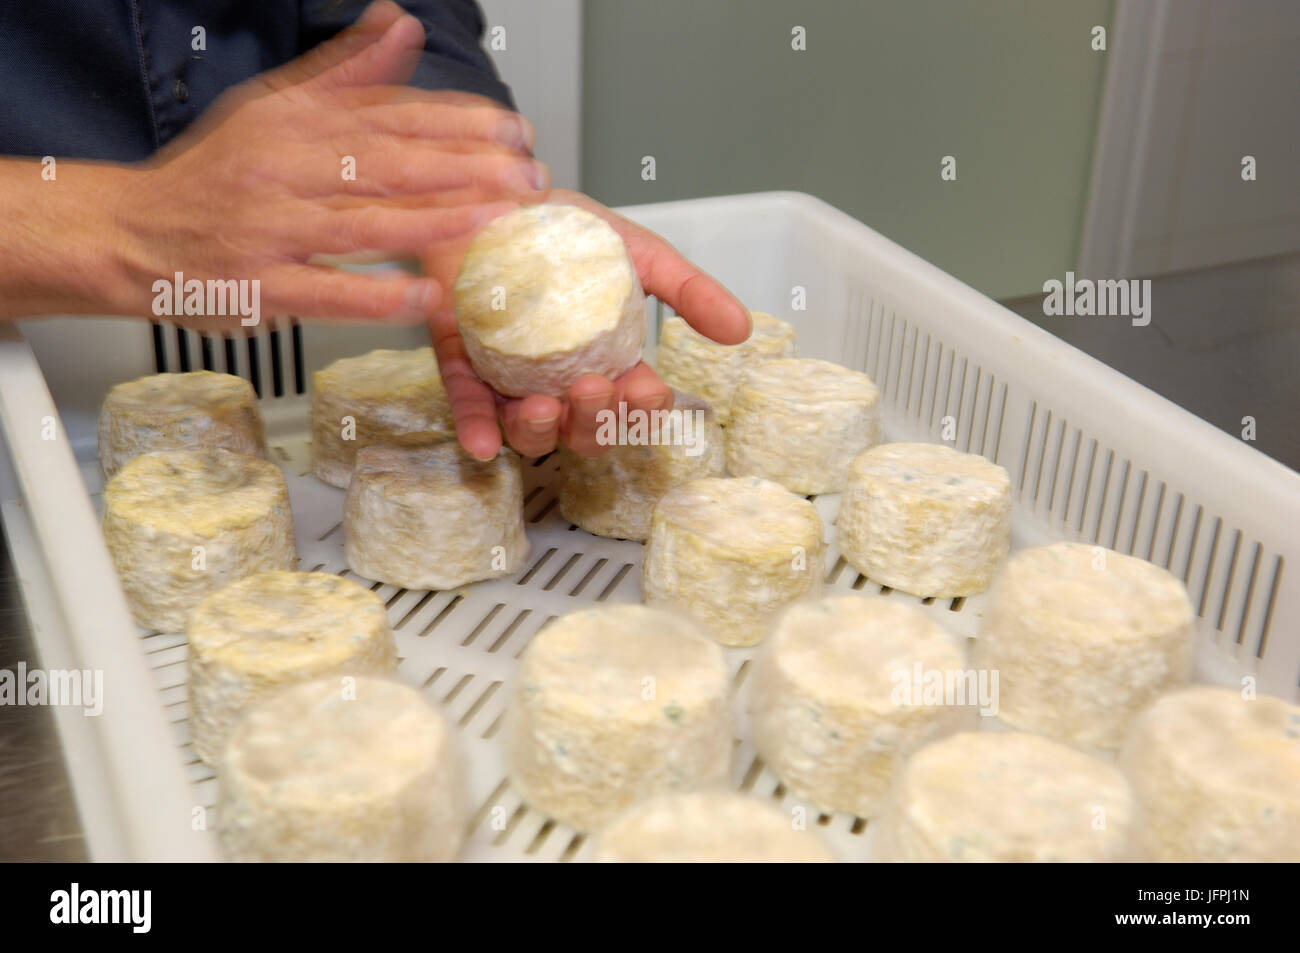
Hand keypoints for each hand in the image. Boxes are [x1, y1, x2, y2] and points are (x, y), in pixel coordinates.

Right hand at [107, 1, 547, 329]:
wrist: (132, 233)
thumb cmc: (212, 176)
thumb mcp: (272, 109)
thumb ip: (345, 74)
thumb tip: (401, 24)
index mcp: (294, 124)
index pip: (388, 117)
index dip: (457, 122)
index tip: (513, 129)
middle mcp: (284, 170)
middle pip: (387, 165)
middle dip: (466, 168)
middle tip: (527, 175)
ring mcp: (271, 229)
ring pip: (364, 222)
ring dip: (437, 222)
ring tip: (497, 220)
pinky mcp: (260, 286)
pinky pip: (325, 290)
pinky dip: (377, 295)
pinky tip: (425, 295)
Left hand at [423, 190, 750, 458]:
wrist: (497, 186)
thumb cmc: (565, 225)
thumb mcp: (637, 250)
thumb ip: (686, 289)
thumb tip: (740, 329)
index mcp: (606, 361)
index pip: (630, 405)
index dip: (641, 411)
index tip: (650, 390)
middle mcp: (560, 379)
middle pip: (582, 430)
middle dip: (593, 424)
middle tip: (594, 389)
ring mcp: (508, 376)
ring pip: (526, 431)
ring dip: (538, 434)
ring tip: (541, 407)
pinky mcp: (461, 360)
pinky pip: (467, 405)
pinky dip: (476, 429)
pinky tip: (484, 445)